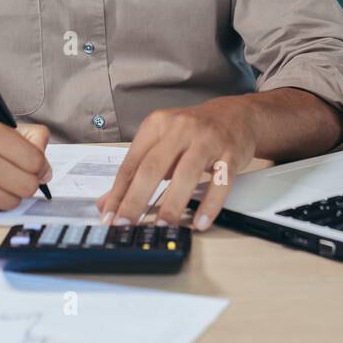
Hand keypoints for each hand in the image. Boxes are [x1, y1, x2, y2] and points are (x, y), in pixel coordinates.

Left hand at [96, 97, 257, 230]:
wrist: (235, 115)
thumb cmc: (193, 132)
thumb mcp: (161, 143)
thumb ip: (135, 172)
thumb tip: (106, 203)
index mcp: (157, 125)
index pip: (131, 162)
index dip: (118, 192)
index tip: (109, 217)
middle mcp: (180, 129)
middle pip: (153, 167)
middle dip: (137, 199)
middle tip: (126, 225)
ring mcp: (207, 140)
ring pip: (186, 175)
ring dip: (172, 204)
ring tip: (162, 227)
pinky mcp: (230, 154)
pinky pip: (220, 182)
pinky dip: (209, 205)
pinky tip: (200, 223)